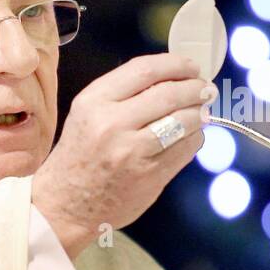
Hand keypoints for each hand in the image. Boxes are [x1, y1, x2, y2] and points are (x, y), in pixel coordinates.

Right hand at [32, 53, 213, 259]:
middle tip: (204, 89)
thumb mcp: (87, 115)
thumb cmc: (79, 156)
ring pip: (184, 120)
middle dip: (195, 88)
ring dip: (199, 114)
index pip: (145, 70)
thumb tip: (171, 78)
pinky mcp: (150, 175)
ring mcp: (132, 151)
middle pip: (170, 94)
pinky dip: (194, 138)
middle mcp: (112, 124)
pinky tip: (189, 137)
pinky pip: (186, 148)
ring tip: (200, 112)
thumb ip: (122, 94)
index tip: (190, 67)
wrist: (65, 204)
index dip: (176, 65)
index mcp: (94, 102)